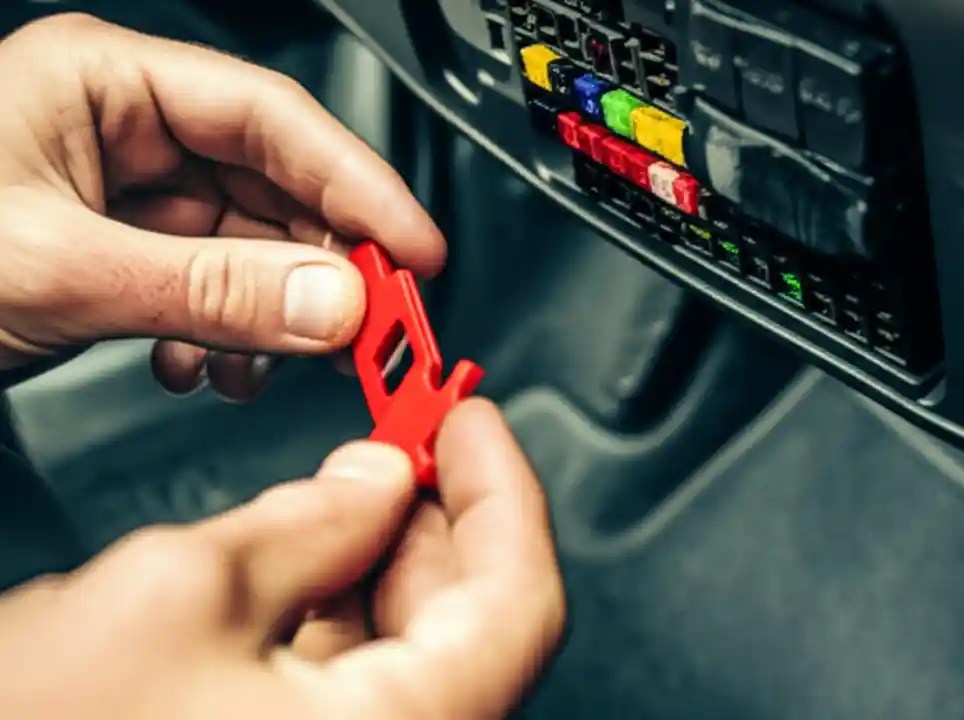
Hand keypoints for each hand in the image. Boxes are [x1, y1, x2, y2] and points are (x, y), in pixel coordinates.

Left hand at [0, 13, 443, 398]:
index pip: (271, 120)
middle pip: (268, 187)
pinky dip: (222, 334)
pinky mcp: (107, 255)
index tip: (414, 252)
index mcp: (103, 82)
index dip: (358, 185)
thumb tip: (333, 301)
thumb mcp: (57, 269)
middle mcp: (116, 129)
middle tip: (371, 325)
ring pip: (241, 246)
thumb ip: (210, 287)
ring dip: (268, 312)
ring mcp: (114, 195)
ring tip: (269, 359)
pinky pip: (202, 286)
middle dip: (320, 265)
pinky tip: (206, 366)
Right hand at [0, 400, 565, 718]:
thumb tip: (374, 480)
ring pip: (407, 652)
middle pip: (470, 622)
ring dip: (384, 556)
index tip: (471, 420)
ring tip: (353, 480)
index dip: (502, 490)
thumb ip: (306, 523)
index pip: (519, 600)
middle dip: (438, 514)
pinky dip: (339, 611)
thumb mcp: (177, 593)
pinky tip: (306, 557)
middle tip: (412, 434)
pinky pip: (350, 687)